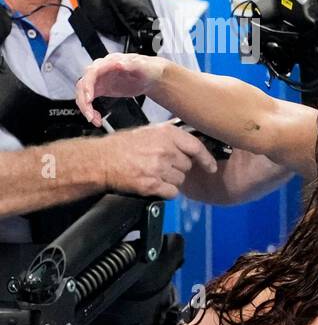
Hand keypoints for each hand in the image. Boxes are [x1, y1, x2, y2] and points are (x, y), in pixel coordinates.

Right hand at [75, 53, 165, 126]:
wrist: (150, 76)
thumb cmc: (147, 69)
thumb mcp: (143, 66)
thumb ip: (131, 64)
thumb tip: (119, 62)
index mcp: (109, 62)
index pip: (91, 72)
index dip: (88, 85)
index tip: (89, 99)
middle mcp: (100, 70)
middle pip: (83, 84)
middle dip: (84, 101)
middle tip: (90, 116)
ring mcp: (99, 80)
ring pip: (83, 94)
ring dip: (86, 108)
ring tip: (94, 120)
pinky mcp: (100, 89)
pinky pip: (88, 100)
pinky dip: (91, 110)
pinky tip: (97, 118)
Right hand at [100, 121, 219, 198]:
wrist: (99, 161)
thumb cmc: (121, 147)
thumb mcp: (148, 132)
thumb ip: (171, 137)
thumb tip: (191, 144)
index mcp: (166, 134)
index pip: (196, 147)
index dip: (206, 158)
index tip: (211, 166)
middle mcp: (165, 150)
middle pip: (187, 166)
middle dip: (177, 168)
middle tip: (160, 165)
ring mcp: (158, 168)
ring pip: (180, 180)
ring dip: (170, 180)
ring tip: (153, 173)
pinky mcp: (151, 184)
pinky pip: (172, 192)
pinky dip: (165, 191)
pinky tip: (153, 184)